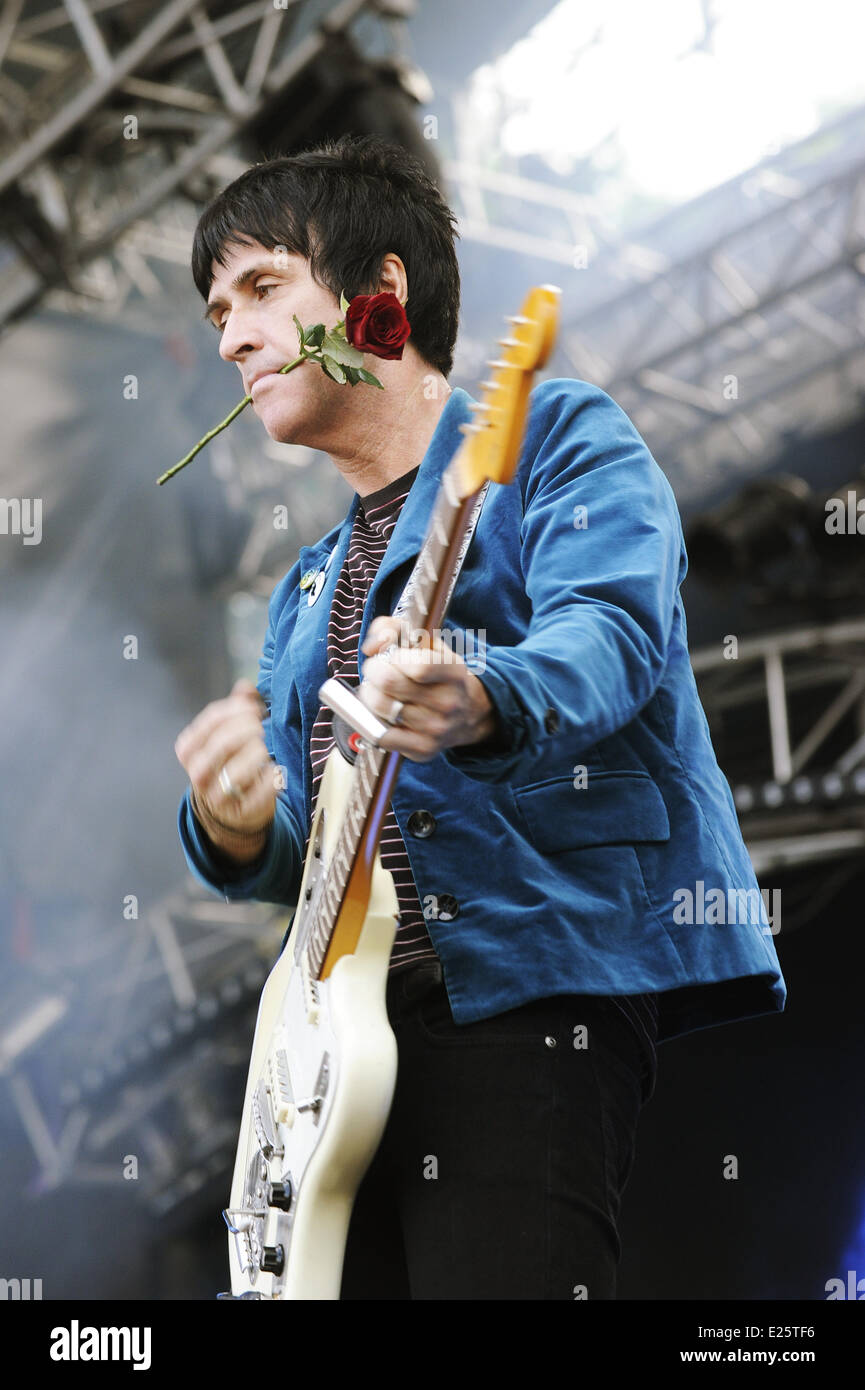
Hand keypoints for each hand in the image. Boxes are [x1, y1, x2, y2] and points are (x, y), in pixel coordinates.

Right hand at [174, 678, 277, 831]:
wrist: (230, 808)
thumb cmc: (229, 762)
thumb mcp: (225, 735)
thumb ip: (235, 708)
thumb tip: (245, 687)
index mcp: (188, 750)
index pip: (212, 721)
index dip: (237, 710)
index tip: (254, 708)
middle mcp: (197, 774)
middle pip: (223, 744)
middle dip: (249, 730)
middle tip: (261, 728)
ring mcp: (217, 796)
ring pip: (239, 769)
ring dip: (258, 753)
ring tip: (264, 750)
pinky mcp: (241, 811)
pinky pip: (261, 790)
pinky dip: (272, 777)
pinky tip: (273, 770)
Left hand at [359, 618, 496, 762]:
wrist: (469, 713)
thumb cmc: (438, 671)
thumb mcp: (426, 641)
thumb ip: (393, 628)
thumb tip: (372, 646)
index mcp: (453, 672)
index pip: (418, 666)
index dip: (393, 656)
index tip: (391, 655)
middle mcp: (448, 703)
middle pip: (389, 683)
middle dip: (373, 671)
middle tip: (377, 670)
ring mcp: (435, 730)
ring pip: (380, 708)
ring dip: (370, 695)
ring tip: (379, 690)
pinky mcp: (422, 750)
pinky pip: (381, 735)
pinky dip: (373, 721)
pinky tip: (383, 712)